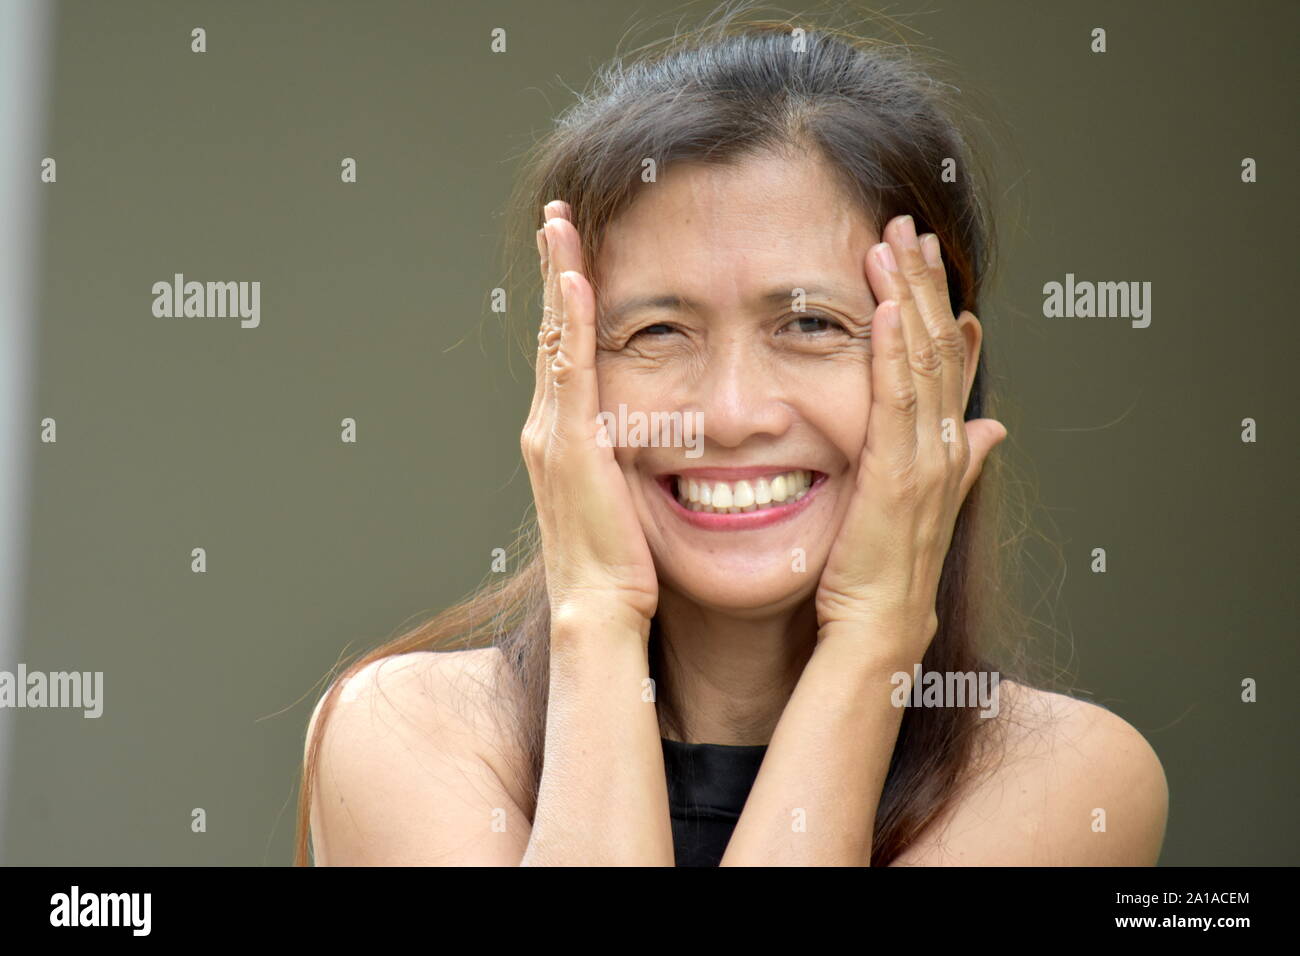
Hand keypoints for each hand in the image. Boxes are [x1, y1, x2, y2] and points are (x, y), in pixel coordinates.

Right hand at [520, 201, 659, 634]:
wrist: (598, 611)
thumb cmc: (620, 567)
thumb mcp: (624, 503)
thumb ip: (630, 463)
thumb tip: (660, 440)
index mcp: (563, 439)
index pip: (567, 354)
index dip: (569, 302)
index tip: (575, 255)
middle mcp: (548, 428)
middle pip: (553, 332)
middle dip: (556, 272)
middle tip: (559, 218)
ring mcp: (554, 433)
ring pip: (557, 338)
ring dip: (560, 278)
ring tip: (561, 225)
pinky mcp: (572, 444)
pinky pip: (573, 368)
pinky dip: (574, 321)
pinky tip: (579, 278)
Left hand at [815, 215, 1006, 654]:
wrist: (880, 626)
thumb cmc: (886, 571)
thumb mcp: (923, 503)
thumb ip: (957, 460)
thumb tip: (989, 429)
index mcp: (946, 447)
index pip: (950, 361)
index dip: (942, 307)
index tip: (931, 261)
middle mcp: (944, 445)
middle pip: (940, 346)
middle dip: (925, 284)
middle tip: (909, 228)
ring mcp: (924, 457)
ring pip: (921, 359)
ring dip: (907, 297)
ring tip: (893, 243)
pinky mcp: (895, 473)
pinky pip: (895, 397)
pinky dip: (891, 348)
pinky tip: (882, 305)